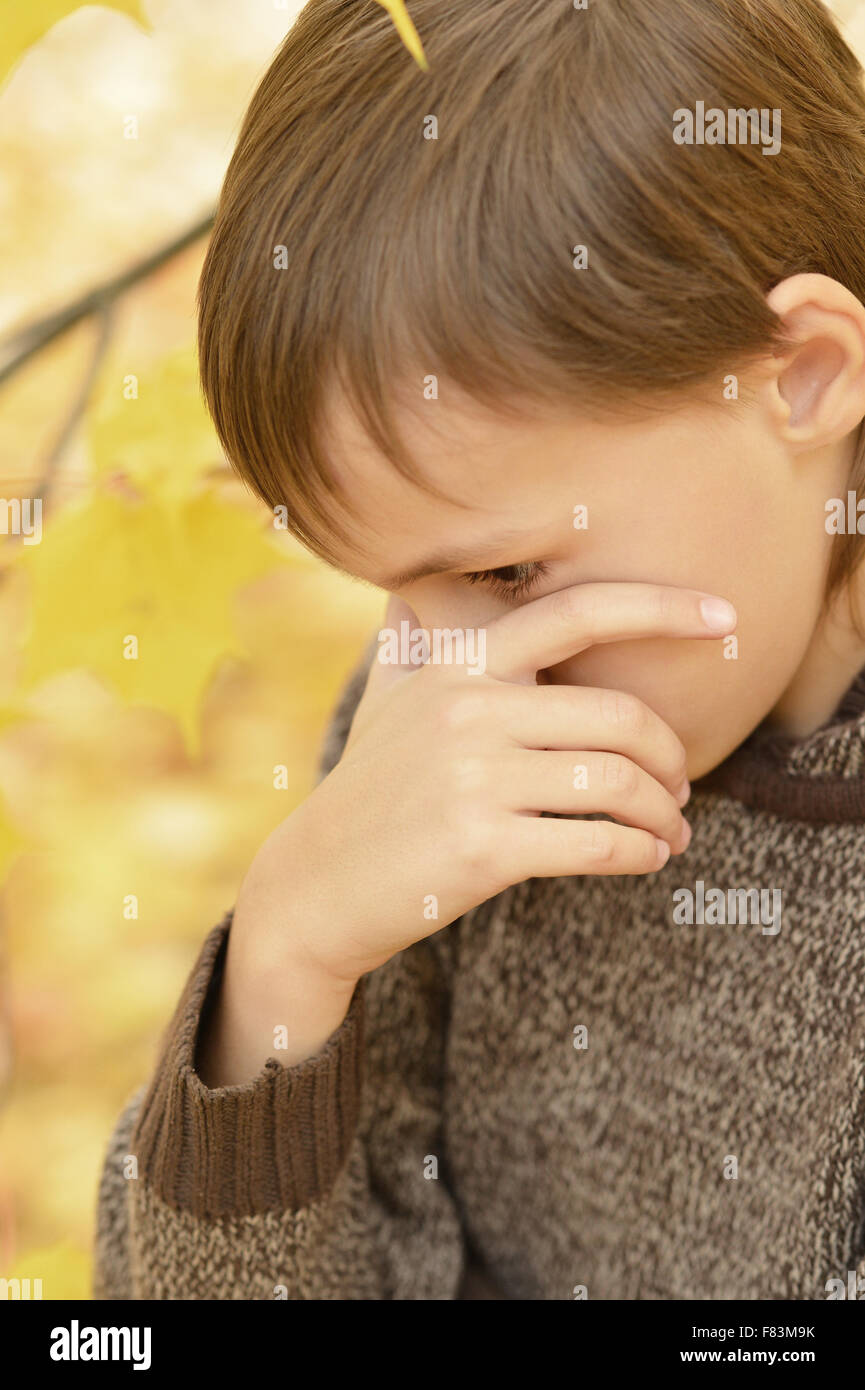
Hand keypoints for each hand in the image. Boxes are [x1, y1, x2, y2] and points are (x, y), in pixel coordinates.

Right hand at [247, 581, 734, 985]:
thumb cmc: (368, 790)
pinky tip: (646, 857)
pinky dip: (640, 852)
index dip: (659, 607)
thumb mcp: (385, 700)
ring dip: (664, 812)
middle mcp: (467, 710)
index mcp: (458, 665)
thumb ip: (414, 641)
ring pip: (617, 783)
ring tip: (670, 830)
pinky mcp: (481, 848)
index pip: (574, 612)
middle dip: (671, 756)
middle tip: (680, 785)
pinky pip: (597, 843)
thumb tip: (411, 587)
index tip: (723, 614)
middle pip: (619, 717)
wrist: (315, 885)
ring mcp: (473, 779)